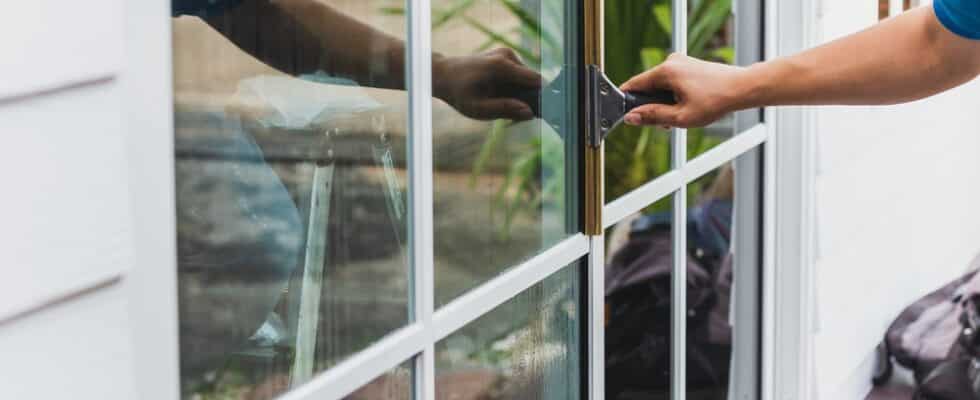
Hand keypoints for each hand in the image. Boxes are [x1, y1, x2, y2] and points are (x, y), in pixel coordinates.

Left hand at [433, 48, 541, 120]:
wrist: (442, 75)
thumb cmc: (458, 93)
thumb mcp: (478, 108)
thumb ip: (504, 110)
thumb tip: (529, 113)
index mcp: (502, 66)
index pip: (536, 80)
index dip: (542, 97)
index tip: (539, 113)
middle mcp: (507, 55)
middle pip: (532, 81)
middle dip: (527, 99)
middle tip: (512, 115)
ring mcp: (506, 53)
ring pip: (525, 79)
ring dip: (519, 94)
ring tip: (500, 105)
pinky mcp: (504, 56)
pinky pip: (518, 75)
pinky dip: (513, 88)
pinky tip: (498, 96)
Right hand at [620, 53, 748, 127]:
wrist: (742, 88)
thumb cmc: (716, 101)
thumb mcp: (680, 117)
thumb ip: (652, 116)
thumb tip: (631, 117)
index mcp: (665, 71)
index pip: (634, 84)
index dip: (627, 101)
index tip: (627, 115)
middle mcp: (671, 62)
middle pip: (648, 87)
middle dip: (653, 106)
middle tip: (666, 123)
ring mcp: (681, 62)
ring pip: (661, 86)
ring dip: (665, 103)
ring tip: (682, 116)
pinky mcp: (689, 65)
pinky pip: (672, 82)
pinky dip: (675, 96)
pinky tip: (688, 106)